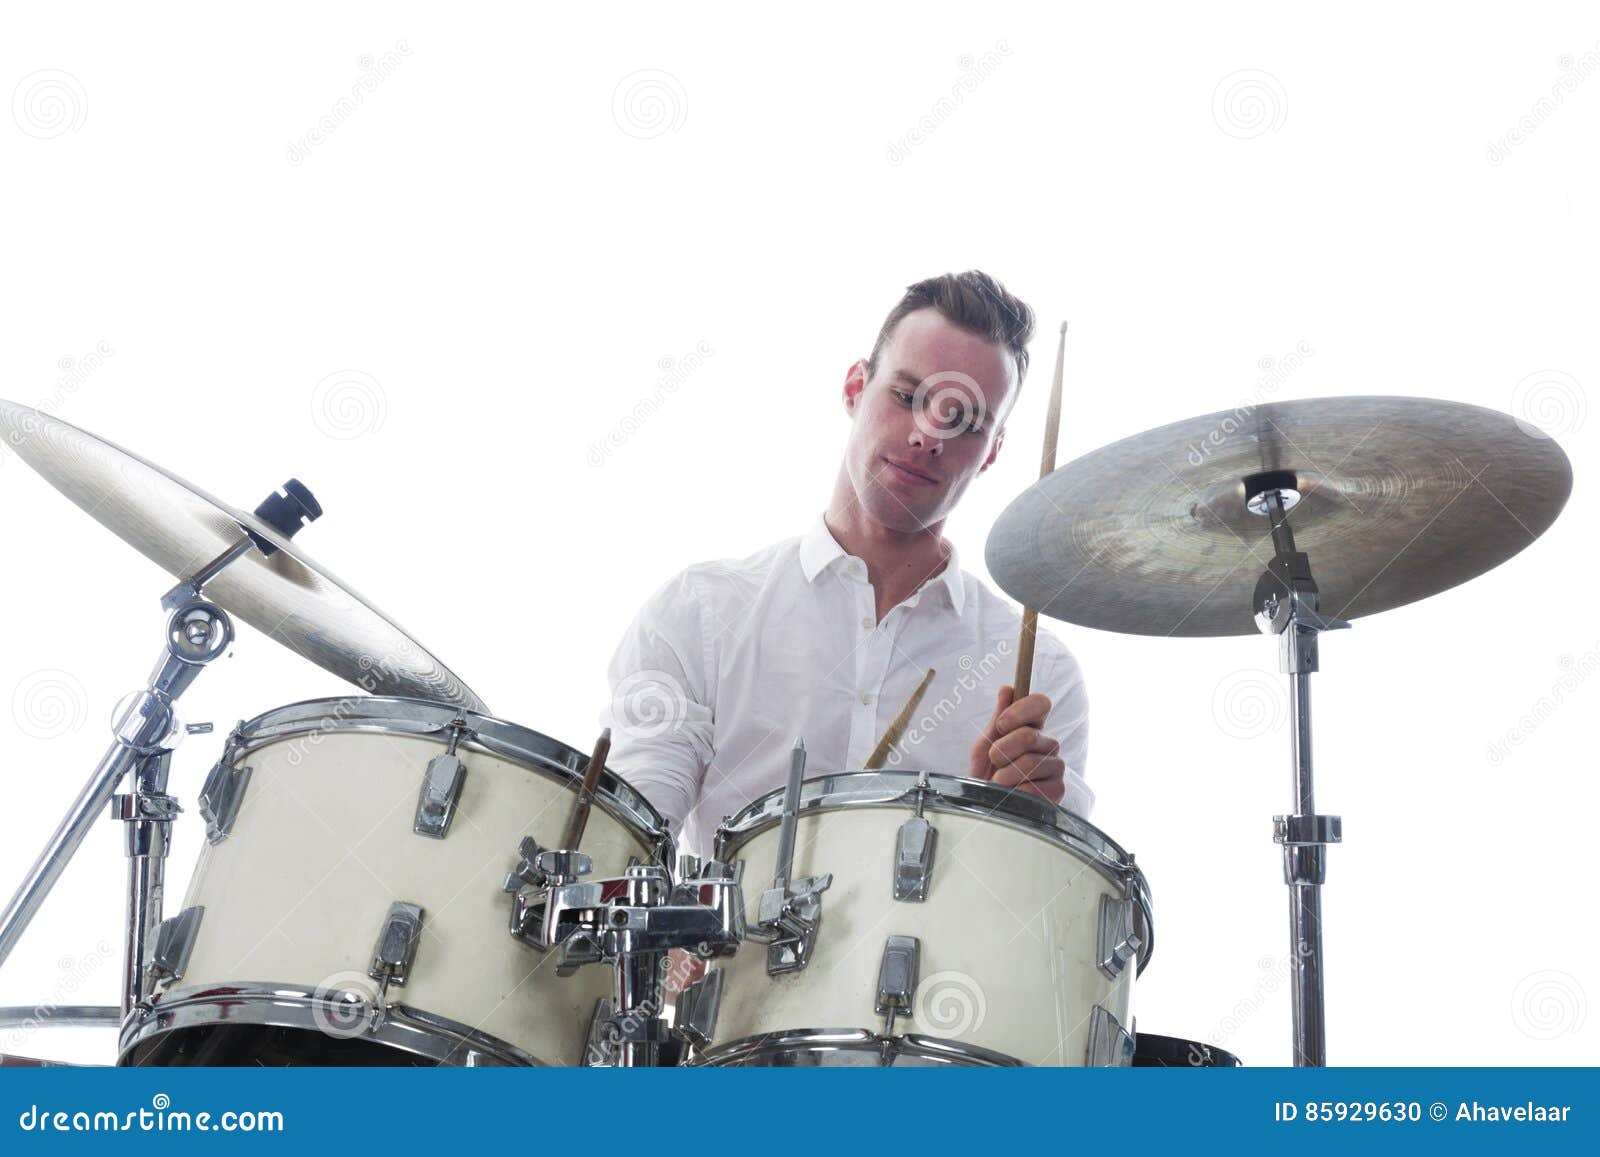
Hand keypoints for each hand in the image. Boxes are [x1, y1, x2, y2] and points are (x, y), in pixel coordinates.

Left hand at [968, 684, 1065, 802]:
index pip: (1041, 703)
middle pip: (1028, 736)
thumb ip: (998, 717)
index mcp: (1033, 726)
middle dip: (1001, 750)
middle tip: (995, 761)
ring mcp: (1055, 766)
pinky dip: (1014, 792)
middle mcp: (1048, 743)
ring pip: (1029, 762)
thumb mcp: (986, 743)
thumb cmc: (987, 771)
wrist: (986, 803)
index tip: (1001, 725)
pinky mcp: (1058, 789)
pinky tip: (1013, 794)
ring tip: (999, 782)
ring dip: (1004, 775)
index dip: (1019, 712)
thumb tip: (1007, 689)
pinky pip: (1034, 787)